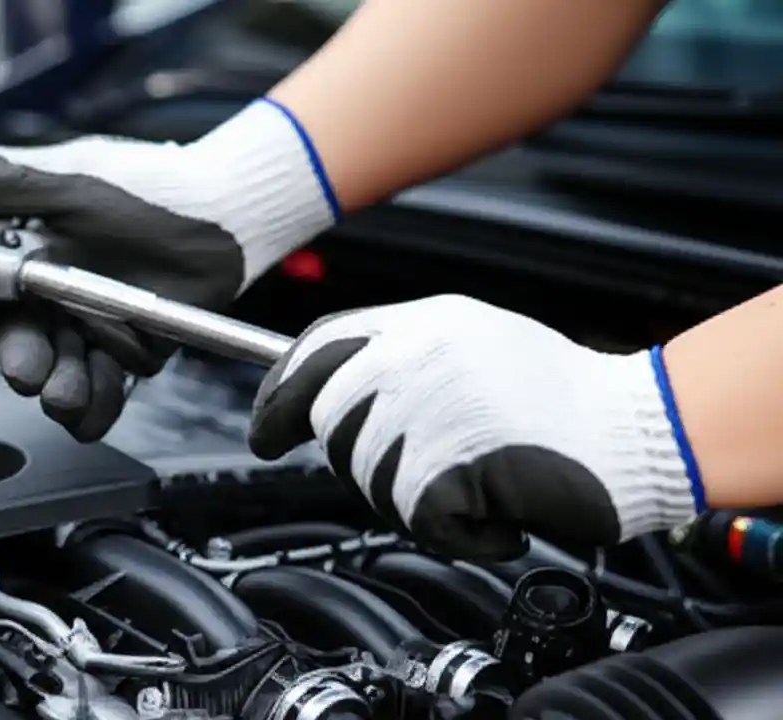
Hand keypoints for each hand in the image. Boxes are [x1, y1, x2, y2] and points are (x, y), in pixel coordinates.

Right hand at [0, 99, 335, 440]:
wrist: (226, 218)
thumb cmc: (149, 190)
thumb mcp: (76, 182)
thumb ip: (12, 184)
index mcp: (16, 248)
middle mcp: (41, 292)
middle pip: (9, 340)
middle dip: (16, 358)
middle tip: (27, 370)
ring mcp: (80, 325)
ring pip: (53, 372)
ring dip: (56, 387)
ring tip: (67, 391)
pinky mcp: (120, 352)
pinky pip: (98, 392)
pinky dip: (95, 406)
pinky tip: (95, 407)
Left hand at [248, 294, 698, 559]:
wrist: (641, 428)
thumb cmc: (563, 398)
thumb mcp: (474, 344)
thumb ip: (400, 359)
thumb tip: (323, 396)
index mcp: (422, 321)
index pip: (314, 348)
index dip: (278, 394)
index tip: (265, 429)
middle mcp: (416, 355)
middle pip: (329, 422)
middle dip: (359, 463)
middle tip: (414, 477)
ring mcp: (429, 405)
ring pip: (367, 477)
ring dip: (417, 500)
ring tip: (478, 483)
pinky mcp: (448, 460)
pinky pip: (416, 518)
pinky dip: (457, 533)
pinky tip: (496, 512)